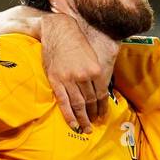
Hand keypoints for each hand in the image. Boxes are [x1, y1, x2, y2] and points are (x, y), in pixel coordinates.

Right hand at [42, 14, 107, 132]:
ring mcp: (69, 80)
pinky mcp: (56, 81)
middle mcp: (83, 76)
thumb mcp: (91, 56)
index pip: (101, 95)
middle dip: (93, 115)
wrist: (58, 30)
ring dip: (83, 119)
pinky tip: (74, 125)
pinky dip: (69, 115)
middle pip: (91, 102)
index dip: (102, 108)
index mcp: (95, 70)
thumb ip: (94, 73)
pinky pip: (64, 102)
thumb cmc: (76, 42)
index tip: (103, 116)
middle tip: (94, 125)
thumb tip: (98, 91)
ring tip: (85, 129)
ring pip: (79, 105)